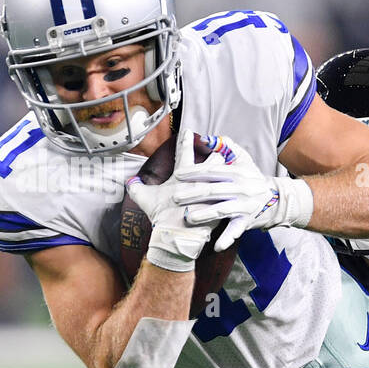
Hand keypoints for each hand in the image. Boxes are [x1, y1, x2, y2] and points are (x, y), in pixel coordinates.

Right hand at [124, 131, 220, 270]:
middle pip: (213, 163)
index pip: (184, 154)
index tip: (189, 130)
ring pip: (225, 178)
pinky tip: (239, 193)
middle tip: (220, 152)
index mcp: (182, 176)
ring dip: (229, 173)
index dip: (185, 141)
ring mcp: (212, 194)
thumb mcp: (145, 199)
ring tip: (233, 170)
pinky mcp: (221, 206)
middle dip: (217, 156)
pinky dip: (233, 195)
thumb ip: (137, 187)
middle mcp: (200, 182)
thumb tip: (130, 180)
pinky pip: (230, 198)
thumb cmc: (161, 215)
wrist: (176, 236)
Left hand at [171, 136, 311, 251]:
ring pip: (222, 209)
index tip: (178, 175)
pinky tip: (216, 246)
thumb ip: (226, 146)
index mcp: (237, 172)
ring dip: (205, 215)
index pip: (212, 171)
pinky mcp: (247, 220)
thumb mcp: (244, 159)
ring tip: (189, 217)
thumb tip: (209, 138)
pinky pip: (236, 230)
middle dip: (193, 193)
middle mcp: (241, 188)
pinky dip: (227, 238)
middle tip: (175, 197)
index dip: (194, 172)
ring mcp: (244, 205)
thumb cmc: (253, 177)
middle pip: (213, 190)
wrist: (276, 198)